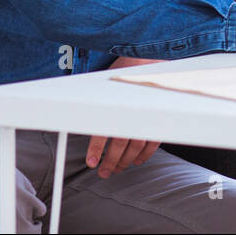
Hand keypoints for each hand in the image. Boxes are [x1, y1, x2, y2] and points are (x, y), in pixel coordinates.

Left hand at [86, 56, 162, 176]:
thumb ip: (94, 105)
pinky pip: (153, 141)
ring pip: (137, 145)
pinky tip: (136, 160)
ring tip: (117, 169)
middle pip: (121, 142)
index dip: (97, 149)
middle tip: (104, 172)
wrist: (144, 63)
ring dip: (126, 161)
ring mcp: (148, 114)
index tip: (91, 162)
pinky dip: (144, 153)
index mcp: (117, 100)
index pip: (105, 129)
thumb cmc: (121, 74)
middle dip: (111, 161)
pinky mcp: (158, 117)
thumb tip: (76, 121)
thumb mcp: (104, 85)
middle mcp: (133, 108)